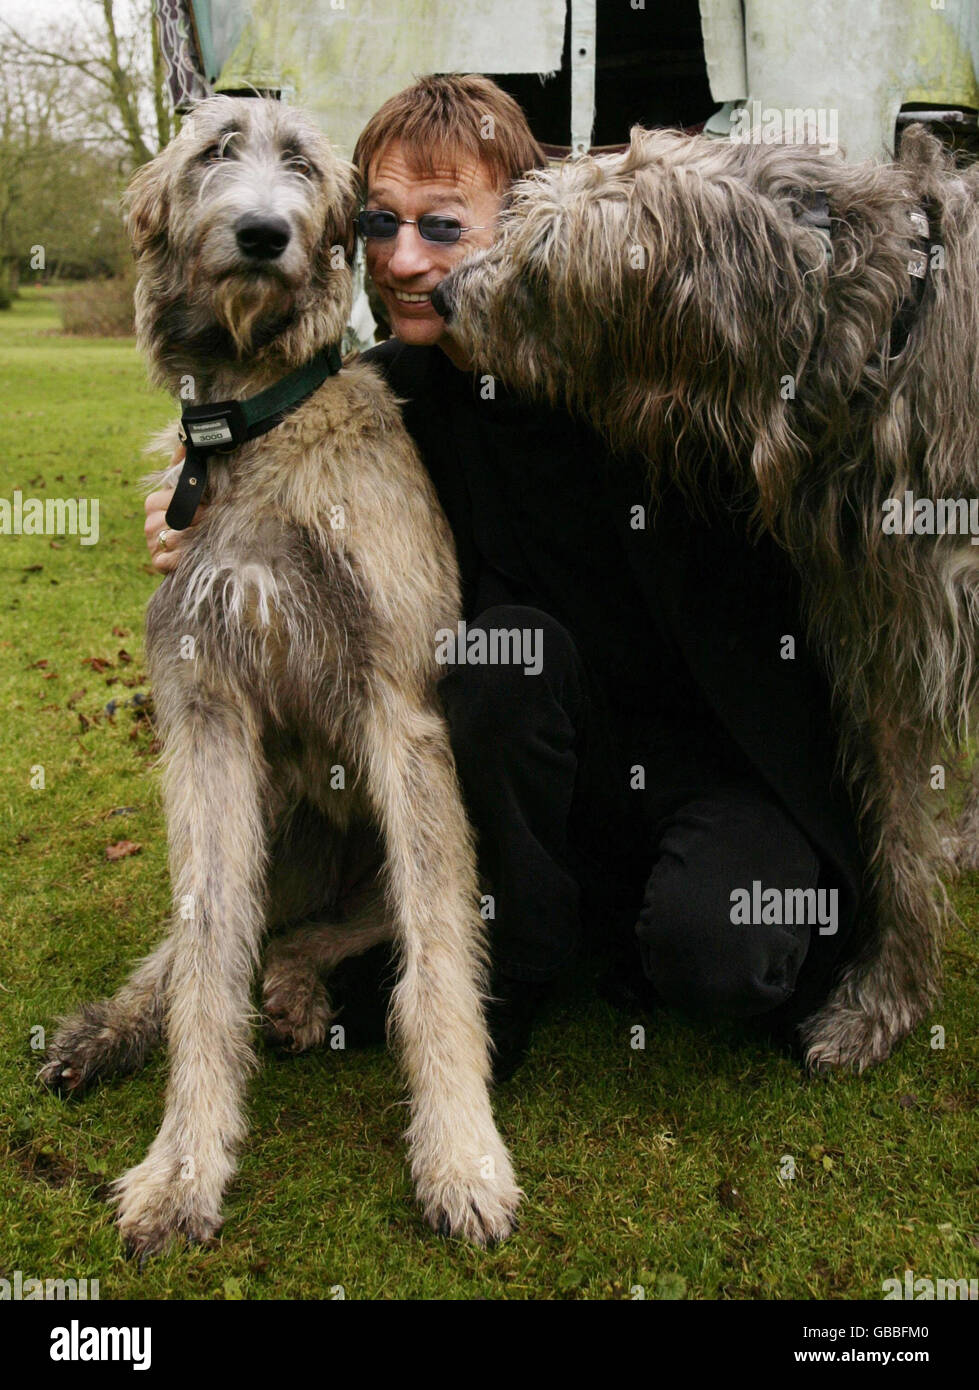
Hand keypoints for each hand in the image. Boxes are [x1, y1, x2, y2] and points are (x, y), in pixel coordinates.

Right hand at [144, 444, 206, 572]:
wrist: (213, 548)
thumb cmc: (201, 513)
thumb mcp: (196, 487)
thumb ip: (186, 466)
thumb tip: (185, 441)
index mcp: (154, 503)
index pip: (165, 500)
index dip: (190, 505)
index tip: (206, 507)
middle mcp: (148, 523)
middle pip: (166, 519)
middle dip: (192, 521)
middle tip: (207, 522)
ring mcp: (152, 544)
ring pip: (168, 538)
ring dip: (190, 539)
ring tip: (203, 537)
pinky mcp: (158, 564)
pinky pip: (164, 561)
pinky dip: (179, 559)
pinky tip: (191, 555)